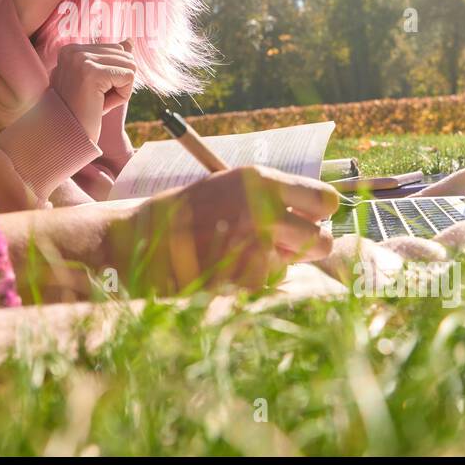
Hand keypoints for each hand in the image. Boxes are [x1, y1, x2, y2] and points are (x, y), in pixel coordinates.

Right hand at [49, 41, 135, 141]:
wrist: (63, 138)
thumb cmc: (81, 113)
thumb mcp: (97, 83)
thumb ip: (111, 59)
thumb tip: (130, 40)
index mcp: (71, 49)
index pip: (116, 50)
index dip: (112, 76)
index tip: (90, 93)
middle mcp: (73, 50)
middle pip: (125, 55)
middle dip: (118, 82)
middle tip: (94, 100)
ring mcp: (81, 60)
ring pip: (130, 65)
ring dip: (120, 90)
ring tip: (96, 102)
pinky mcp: (92, 73)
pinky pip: (129, 77)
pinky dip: (122, 96)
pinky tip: (101, 106)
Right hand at [110, 165, 337, 293]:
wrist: (140, 239)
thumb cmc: (185, 212)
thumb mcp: (228, 188)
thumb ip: (269, 199)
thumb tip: (313, 216)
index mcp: (262, 180)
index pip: (325, 200)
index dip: (319, 212)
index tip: (308, 217)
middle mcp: (266, 211)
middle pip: (322, 239)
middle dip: (307, 246)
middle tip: (283, 244)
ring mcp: (258, 248)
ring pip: (293, 264)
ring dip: (276, 263)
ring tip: (239, 251)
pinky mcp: (246, 279)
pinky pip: (266, 283)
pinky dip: (251, 280)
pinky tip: (223, 268)